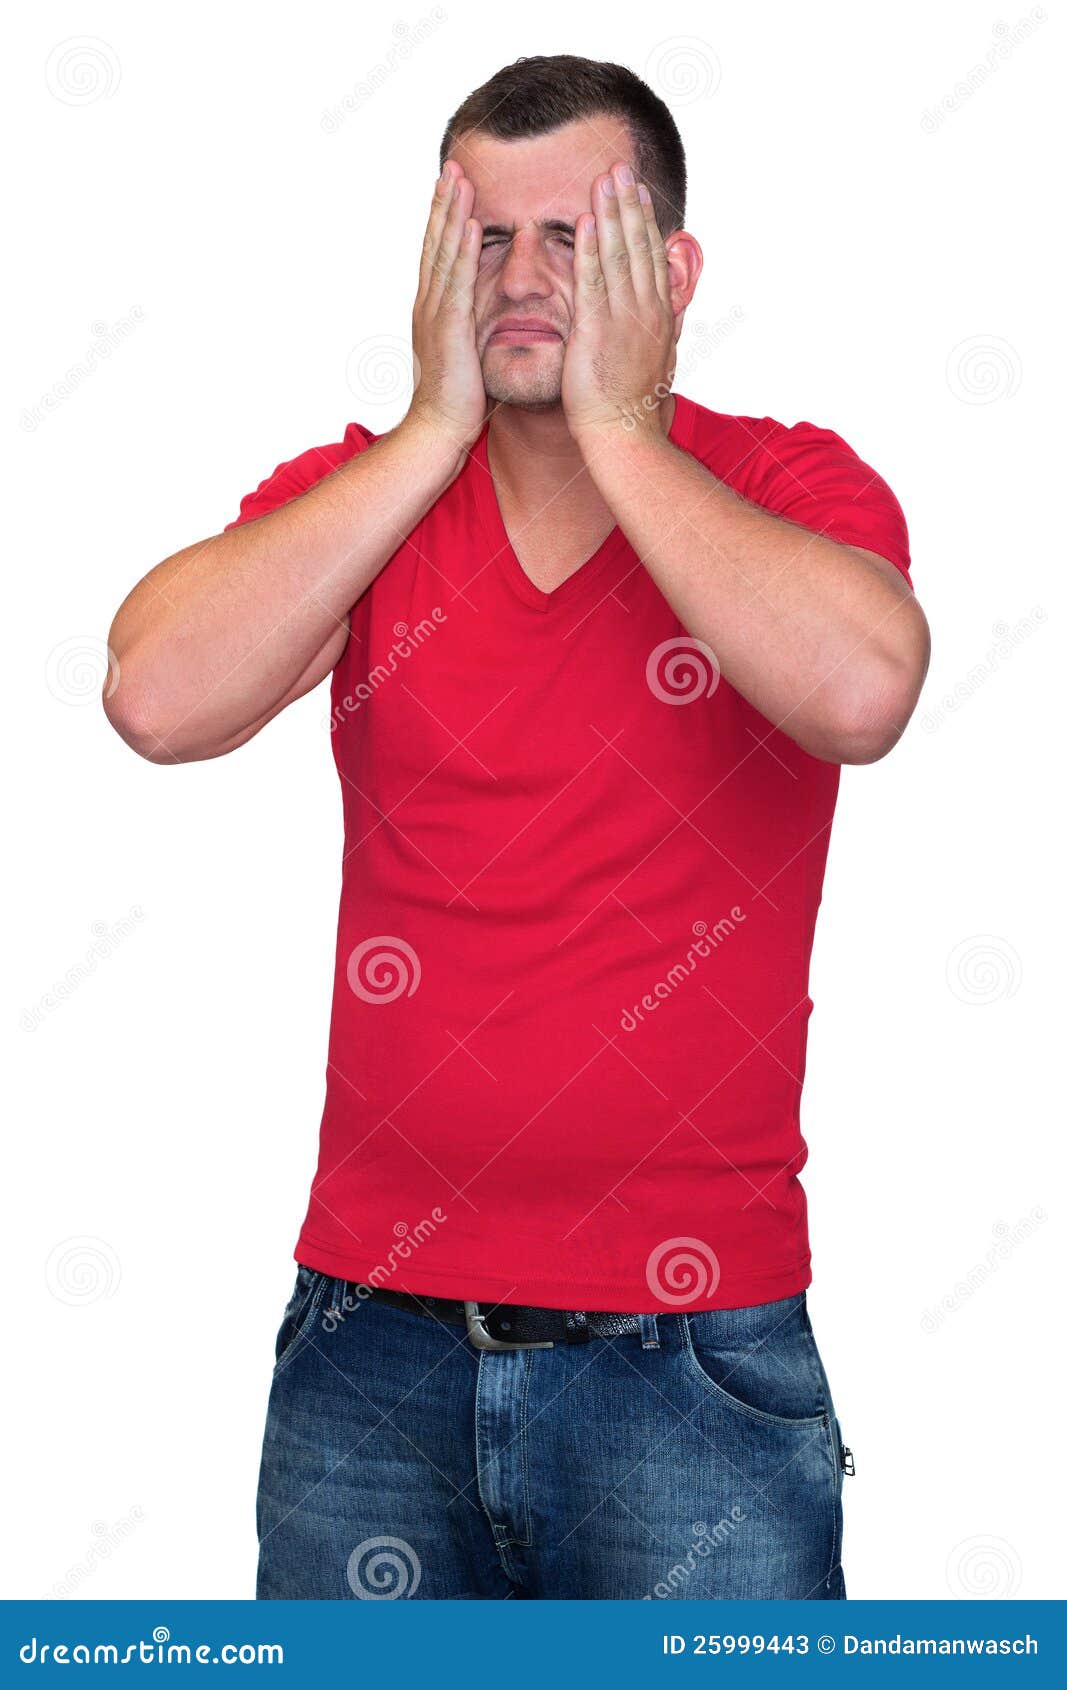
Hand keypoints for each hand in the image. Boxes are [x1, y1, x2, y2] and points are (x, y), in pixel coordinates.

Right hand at [403, 160, 487, 455]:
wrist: (439, 430)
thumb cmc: (457, 400)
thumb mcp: (465, 352)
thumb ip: (470, 326)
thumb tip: (482, 313)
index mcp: (434, 309)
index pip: (439, 254)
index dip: (444, 218)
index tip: (453, 185)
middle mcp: (429, 304)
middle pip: (436, 243)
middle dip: (444, 203)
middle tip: (452, 164)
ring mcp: (435, 315)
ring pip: (443, 254)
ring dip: (452, 214)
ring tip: (459, 179)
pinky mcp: (448, 330)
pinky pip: (457, 283)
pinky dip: (463, 252)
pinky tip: (470, 226)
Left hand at [561, 163, 677, 443]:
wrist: (623, 437)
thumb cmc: (630, 407)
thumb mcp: (652, 361)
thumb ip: (655, 331)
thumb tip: (663, 317)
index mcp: (657, 317)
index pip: (652, 258)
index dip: (645, 222)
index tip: (638, 192)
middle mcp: (644, 311)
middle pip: (638, 246)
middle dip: (629, 205)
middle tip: (620, 166)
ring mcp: (622, 319)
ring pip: (618, 255)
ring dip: (610, 214)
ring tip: (604, 179)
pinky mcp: (596, 332)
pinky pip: (592, 283)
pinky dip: (588, 250)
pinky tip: (583, 223)